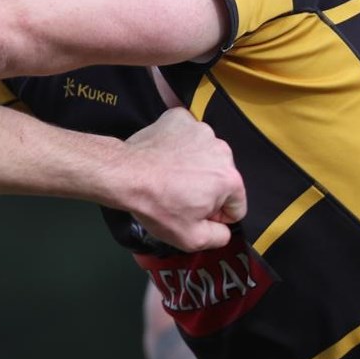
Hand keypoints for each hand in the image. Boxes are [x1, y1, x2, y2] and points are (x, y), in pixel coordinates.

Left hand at [120, 109, 245, 251]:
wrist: (124, 174)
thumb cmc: (156, 205)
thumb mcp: (191, 239)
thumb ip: (219, 237)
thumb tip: (224, 230)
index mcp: (230, 180)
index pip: (235, 205)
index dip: (215, 216)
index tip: (193, 214)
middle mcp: (222, 151)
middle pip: (221, 178)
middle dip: (205, 189)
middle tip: (177, 195)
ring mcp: (201, 131)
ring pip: (204, 155)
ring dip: (192, 165)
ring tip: (168, 175)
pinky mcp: (181, 119)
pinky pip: (186, 134)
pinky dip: (177, 144)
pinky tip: (163, 155)